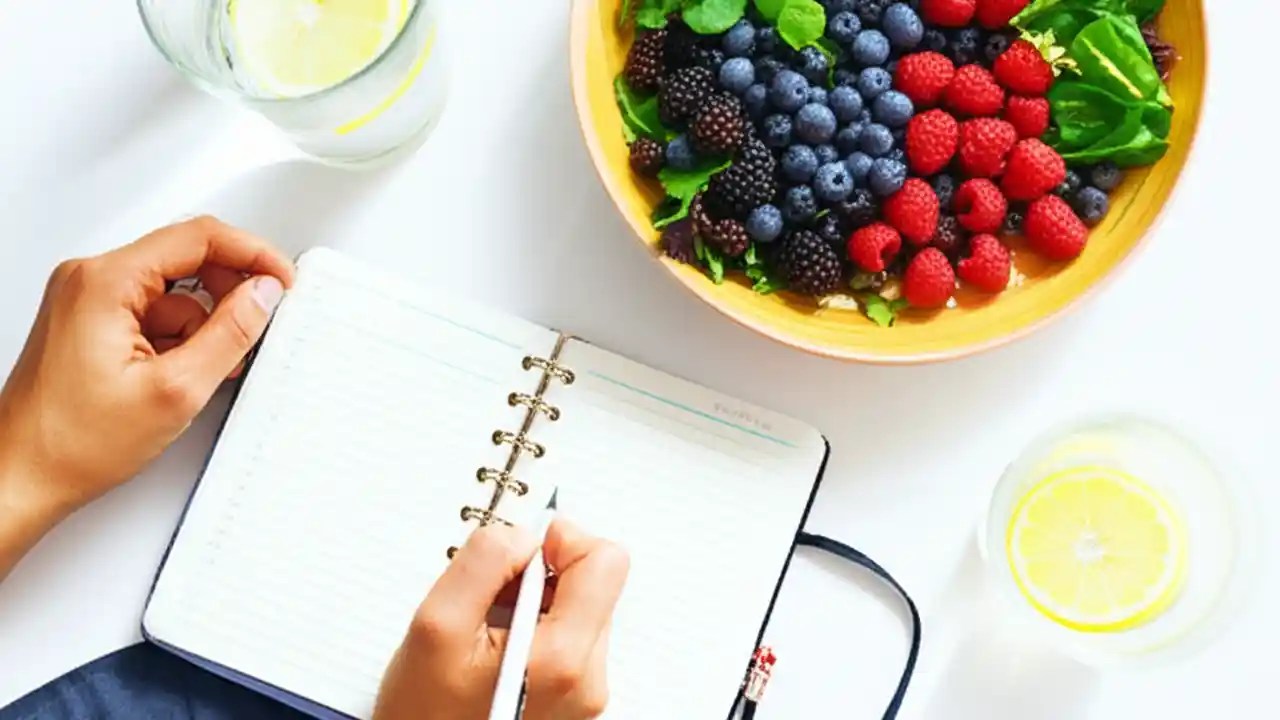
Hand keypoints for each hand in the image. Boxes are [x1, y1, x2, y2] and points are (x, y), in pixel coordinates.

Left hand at [0, 216, 293, 577]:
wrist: (22, 477)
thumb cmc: (72, 442)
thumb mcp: (175, 389)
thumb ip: (230, 333)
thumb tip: (263, 295)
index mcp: (105, 282)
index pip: (197, 237)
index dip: (252, 254)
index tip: (281, 278)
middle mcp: (90, 280)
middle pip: (185, 258)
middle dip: (229, 292)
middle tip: (258, 323)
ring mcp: (87, 301)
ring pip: (174, 291)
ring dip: (204, 323)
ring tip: (211, 368)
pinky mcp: (90, 323)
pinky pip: (153, 312)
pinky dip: (180, 337)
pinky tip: (186, 373)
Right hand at [374, 520, 628, 719]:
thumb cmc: (425, 719)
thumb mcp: (436, 628)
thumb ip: (483, 564)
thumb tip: (520, 534)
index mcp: (563, 659)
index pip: (606, 561)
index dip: (562, 539)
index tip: (523, 549)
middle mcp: (587, 679)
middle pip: (593, 582)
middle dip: (541, 573)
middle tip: (490, 597)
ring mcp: (584, 692)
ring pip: (578, 607)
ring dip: (534, 601)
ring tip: (487, 630)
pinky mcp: (574, 698)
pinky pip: (567, 637)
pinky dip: (533, 627)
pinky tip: (495, 650)